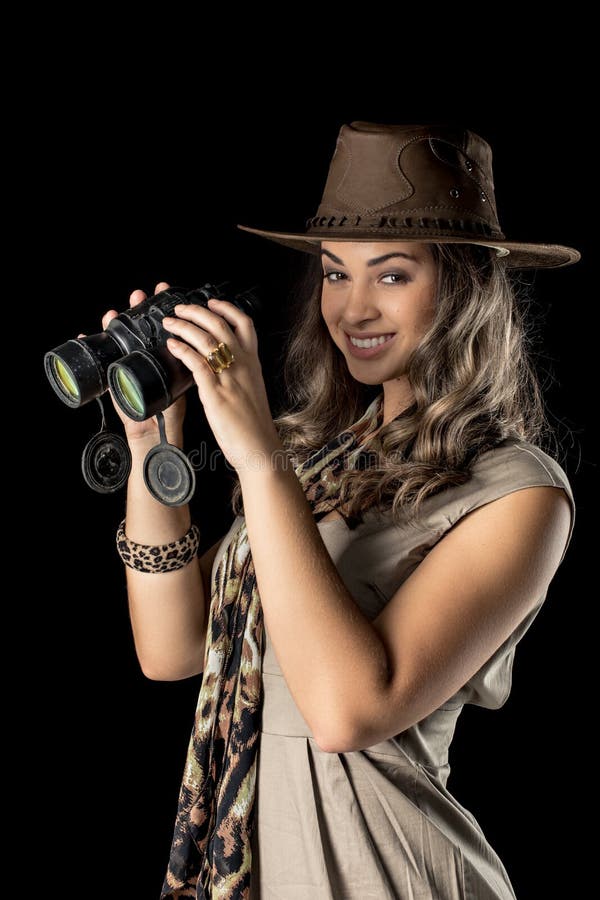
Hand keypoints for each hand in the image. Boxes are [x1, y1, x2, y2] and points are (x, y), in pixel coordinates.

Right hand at [94, 282, 186, 444]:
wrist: (155, 433)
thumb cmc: (170, 412)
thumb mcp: (182, 383)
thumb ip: (187, 364)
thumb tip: (202, 344)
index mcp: (162, 355)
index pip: (161, 324)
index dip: (162, 306)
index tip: (165, 290)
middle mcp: (143, 356)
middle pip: (137, 326)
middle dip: (137, 308)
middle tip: (139, 296)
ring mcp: (126, 364)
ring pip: (118, 338)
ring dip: (113, 323)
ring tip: (112, 312)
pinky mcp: (113, 378)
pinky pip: (100, 360)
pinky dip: (89, 346)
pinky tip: (85, 336)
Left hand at [162, 298, 281, 471]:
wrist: (260, 449)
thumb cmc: (254, 425)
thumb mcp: (252, 391)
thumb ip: (240, 375)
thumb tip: (222, 367)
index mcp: (253, 363)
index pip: (244, 324)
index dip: (227, 309)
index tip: (212, 302)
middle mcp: (243, 365)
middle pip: (220, 325)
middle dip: (197, 311)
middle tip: (180, 308)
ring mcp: (230, 378)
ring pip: (207, 339)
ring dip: (185, 326)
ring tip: (170, 322)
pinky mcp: (216, 393)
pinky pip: (198, 363)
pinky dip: (183, 350)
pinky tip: (172, 345)